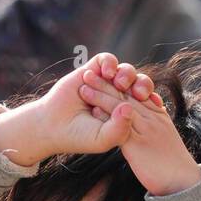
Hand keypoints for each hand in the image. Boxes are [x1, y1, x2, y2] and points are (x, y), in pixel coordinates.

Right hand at [0, 52, 200, 199]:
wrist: (45, 128)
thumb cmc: (75, 138)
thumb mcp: (101, 139)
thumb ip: (118, 129)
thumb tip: (131, 112)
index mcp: (125, 115)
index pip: (146, 104)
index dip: (152, 100)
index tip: (154, 101)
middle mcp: (117, 97)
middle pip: (139, 84)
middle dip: (141, 84)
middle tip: (142, 88)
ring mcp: (103, 84)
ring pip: (124, 71)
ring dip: (125, 72)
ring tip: (123, 79)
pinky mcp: (88, 71)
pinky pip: (105, 61)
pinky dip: (108, 62)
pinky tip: (107, 69)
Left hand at [74, 54, 200, 195]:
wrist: (183, 182)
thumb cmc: (172, 165)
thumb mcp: (163, 140)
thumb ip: (151, 129)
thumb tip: (140, 124)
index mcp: (158, 116)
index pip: (138, 92)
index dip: (120, 83)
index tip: (106, 75)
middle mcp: (152, 118)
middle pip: (126, 94)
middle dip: (106, 82)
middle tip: (88, 73)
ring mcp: (146, 129)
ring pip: (121, 105)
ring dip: (101, 93)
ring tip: (83, 84)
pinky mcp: (138, 143)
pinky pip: (120, 124)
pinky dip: (106, 114)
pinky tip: (92, 109)